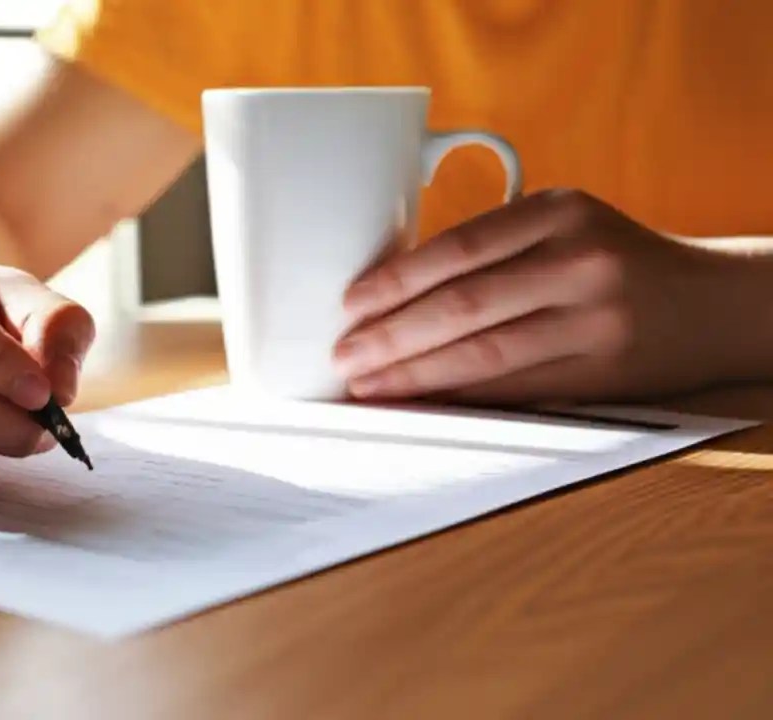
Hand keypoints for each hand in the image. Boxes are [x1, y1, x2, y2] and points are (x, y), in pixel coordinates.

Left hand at [334, 189, 737, 403]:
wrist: (714, 302)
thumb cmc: (615, 260)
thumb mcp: (565, 224)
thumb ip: (495, 246)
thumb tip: (394, 291)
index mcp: (560, 211)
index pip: (460, 248)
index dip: (397, 280)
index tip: (351, 304)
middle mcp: (580, 261)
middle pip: (465, 305)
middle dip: (393, 335)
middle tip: (345, 356)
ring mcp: (596, 319)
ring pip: (486, 353)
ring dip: (416, 374)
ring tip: (368, 385)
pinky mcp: (604, 372)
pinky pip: (516, 387)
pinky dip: (461, 396)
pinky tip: (423, 400)